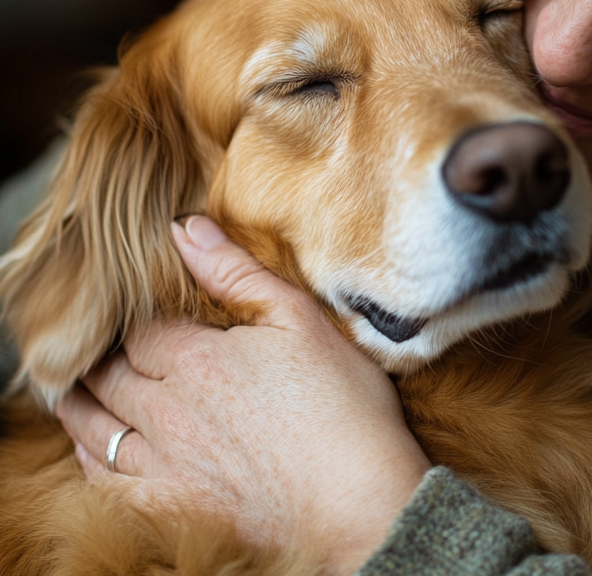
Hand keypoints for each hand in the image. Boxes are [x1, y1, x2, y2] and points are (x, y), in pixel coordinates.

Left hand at [54, 215, 430, 575]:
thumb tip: (183, 229)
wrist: (360, 500)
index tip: (140, 308)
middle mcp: (166, 412)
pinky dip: (90, 453)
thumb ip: (237, 273)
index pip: (140, 327)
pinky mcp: (167, 507)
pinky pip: (103, 478)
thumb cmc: (342, 405)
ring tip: (87, 382)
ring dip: (85, 399)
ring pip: (95, 425)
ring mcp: (162, 465)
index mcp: (197, 359)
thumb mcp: (300, 320)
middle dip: (105, 353)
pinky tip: (97, 442)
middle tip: (106, 341)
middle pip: (110, 372)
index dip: (136, 315)